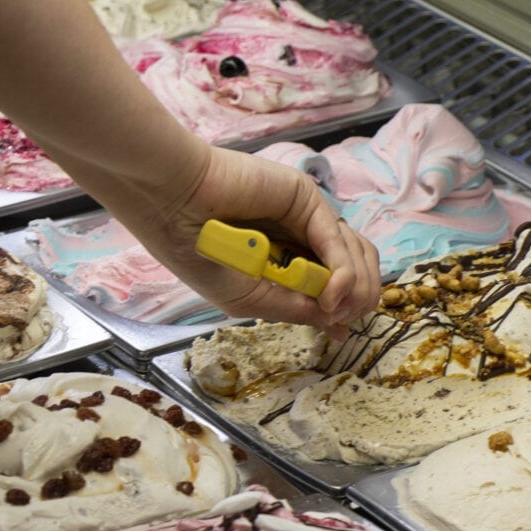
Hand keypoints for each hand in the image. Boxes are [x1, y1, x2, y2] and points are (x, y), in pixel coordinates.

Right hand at [127, 145, 380, 339]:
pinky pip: (336, 238)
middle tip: (344, 318)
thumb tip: (338, 323)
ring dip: (355, 286)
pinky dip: (342, 270)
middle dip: (358, 297)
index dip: (348, 305)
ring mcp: (306, 216)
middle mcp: (301, 237)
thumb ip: (294, 308)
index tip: (343, 331)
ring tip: (334, 307)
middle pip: (356, 266)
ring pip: (356, 251)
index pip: (335, 281)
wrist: (171, 205)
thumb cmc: (197, 251)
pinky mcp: (306, 199)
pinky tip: (330, 292)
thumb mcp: (249, 297)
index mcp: (285, 259)